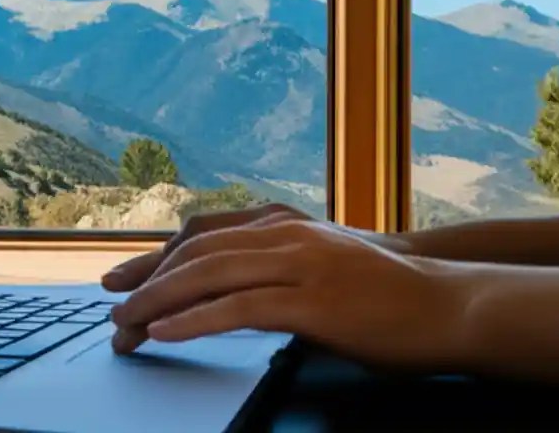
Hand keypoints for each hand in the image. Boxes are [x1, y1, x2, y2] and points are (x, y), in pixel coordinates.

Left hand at [108, 220, 467, 370]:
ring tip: (124, 325)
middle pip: (194, 253)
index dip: (156, 258)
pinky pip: (238, 307)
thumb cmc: (384, 292)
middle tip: (110, 306)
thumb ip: (277, 265)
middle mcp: (284, 236)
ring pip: (208, 276)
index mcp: (283, 225)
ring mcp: (298, 265)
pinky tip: (165, 333)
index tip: (123, 280)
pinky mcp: (312, 301)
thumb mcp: (323, 263)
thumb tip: (231, 286)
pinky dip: (194, 320)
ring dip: (157, 302)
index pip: (201, 236)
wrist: (448, 303)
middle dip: (146, 281)